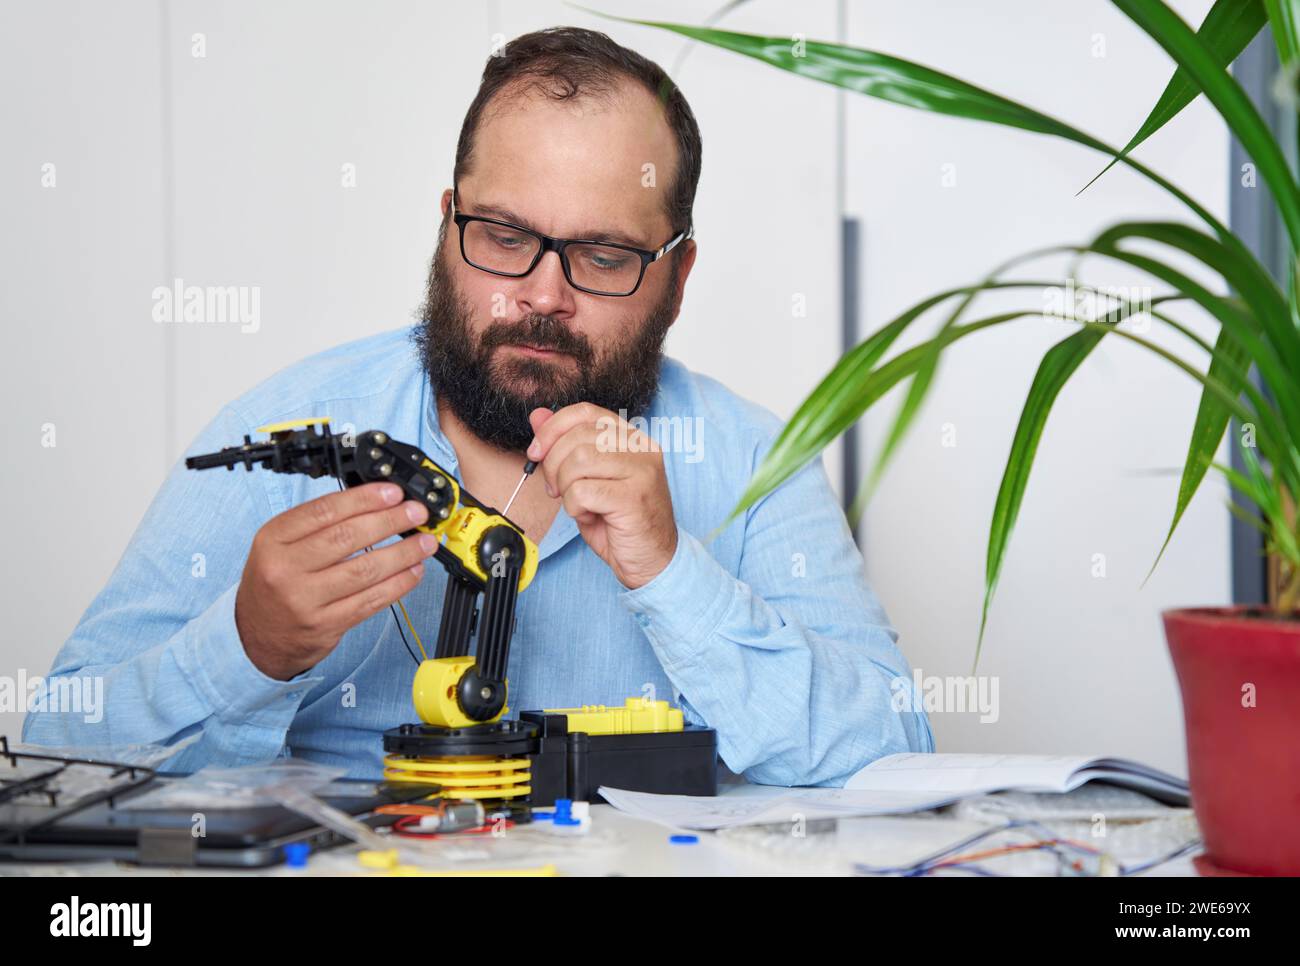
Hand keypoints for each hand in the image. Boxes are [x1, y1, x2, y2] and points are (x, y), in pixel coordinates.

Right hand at [234, 481, 438, 679]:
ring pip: (364, 570)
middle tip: (416, 513)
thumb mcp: (278, 546)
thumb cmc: (274, 583)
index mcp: (273, 539)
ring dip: (402, 554)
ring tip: (424, 542)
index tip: (393, 493)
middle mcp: (285, 569)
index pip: (324, 511)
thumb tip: (373, 504)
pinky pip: (370, 601)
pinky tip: (413, 571)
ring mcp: (304, 600)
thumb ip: (316, 525)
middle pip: (347, 537)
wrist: (255, 636)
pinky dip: (398, 584)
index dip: (364, 499)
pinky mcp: (325, 626)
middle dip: (390, 521)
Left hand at [527, 403, 676, 589]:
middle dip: (553, 465)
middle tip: (557, 490)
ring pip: (578, 461)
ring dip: (565, 488)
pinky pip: (582, 491)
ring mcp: (642, 471)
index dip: (553, 428)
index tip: (536, 452)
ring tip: (577, 504)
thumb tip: (538, 416)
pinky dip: (574, 507)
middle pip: (577, 437)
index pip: (586, 412)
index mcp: (632, 438)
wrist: (652, 561)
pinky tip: (589, 516)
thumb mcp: (587, 479)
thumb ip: (564, 446)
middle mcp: (642, 448)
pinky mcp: (634, 498)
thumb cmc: (620, 521)